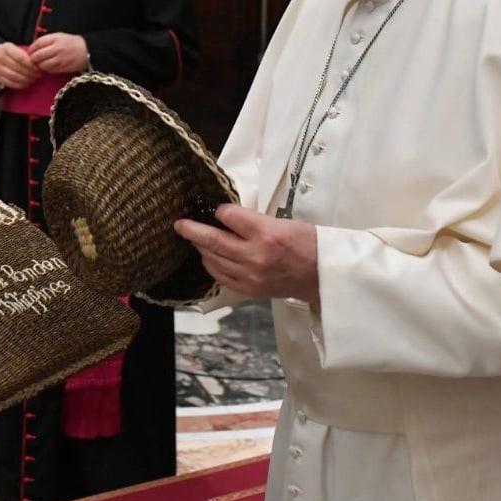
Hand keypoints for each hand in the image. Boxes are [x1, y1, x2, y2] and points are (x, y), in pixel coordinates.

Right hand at [0, 43, 39, 89]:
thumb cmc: (9, 53)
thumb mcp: (15, 48)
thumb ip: (25, 54)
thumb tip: (38, 63)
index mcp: (6, 48)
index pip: (20, 57)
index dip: (31, 64)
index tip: (38, 67)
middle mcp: (0, 58)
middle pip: (18, 68)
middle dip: (30, 73)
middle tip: (38, 75)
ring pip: (15, 76)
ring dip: (26, 79)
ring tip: (33, 79)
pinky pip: (10, 83)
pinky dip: (20, 85)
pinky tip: (27, 83)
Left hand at [28, 32, 87, 73]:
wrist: (87, 50)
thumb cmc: (71, 43)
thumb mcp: (59, 36)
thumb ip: (47, 41)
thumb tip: (33, 48)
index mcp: (56, 38)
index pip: (38, 44)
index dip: (31, 48)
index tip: (30, 52)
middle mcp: (57, 49)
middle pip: (38, 55)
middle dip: (33, 58)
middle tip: (33, 59)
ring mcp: (60, 59)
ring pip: (43, 65)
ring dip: (40, 65)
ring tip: (41, 63)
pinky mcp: (63, 68)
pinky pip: (50, 70)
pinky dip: (47, 69)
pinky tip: (48, 66)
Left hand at [174, 204, 318, 303]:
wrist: (322, 276)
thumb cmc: (307, 244)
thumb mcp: (282, 222)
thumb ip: (253, 222)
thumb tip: (226, 217)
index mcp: (266, 233)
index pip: (228, 215)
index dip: (221, 210)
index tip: (218, 210)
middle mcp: (254, 255)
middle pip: (213, 240)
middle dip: (192, 230)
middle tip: (179, 224)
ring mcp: (250, 275)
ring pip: (213, 259)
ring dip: (200, 247)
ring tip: (193, 239)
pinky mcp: (249, 290)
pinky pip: (220, 276)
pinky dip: (211, 265)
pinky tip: (208, 257)